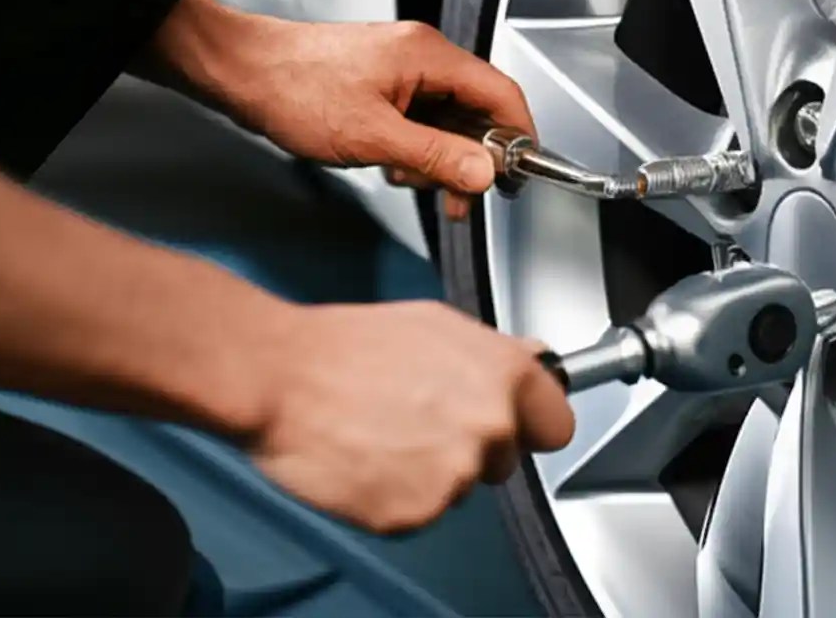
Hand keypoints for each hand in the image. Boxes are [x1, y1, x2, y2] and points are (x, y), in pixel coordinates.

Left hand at [226, 19, 535, 219]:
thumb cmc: (292, 88)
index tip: (520, 172)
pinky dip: (416, 149)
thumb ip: (436, 156)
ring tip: (411, 178)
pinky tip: (393, 165)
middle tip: (460, 195)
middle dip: (471, 158)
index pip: (500, 92)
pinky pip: (421, 120)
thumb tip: (484, 173)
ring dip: (438, 158)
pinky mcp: (383, 85)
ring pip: (447, 120)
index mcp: (428, 56)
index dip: (518, 135)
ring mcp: (402, 70)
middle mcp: (421, 57)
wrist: (239, 73)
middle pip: (477, 110)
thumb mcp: (373, 136)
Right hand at [249, 301, 572, 531]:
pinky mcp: (414, 512)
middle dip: (474, 448)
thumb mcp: (435, 324)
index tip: (517, 426)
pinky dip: (395, 495)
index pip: (556, 424)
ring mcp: (454, 474)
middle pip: (505, 460)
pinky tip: (367, 459)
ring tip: (382, 432)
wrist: (279, 377)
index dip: (531, 425)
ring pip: (459, 487)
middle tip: (420, 421)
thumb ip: (494, 351)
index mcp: (503, 375)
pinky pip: (419, 512)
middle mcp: (489, 426)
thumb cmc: (345, 347)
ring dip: (430, 472)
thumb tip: (533, 359)